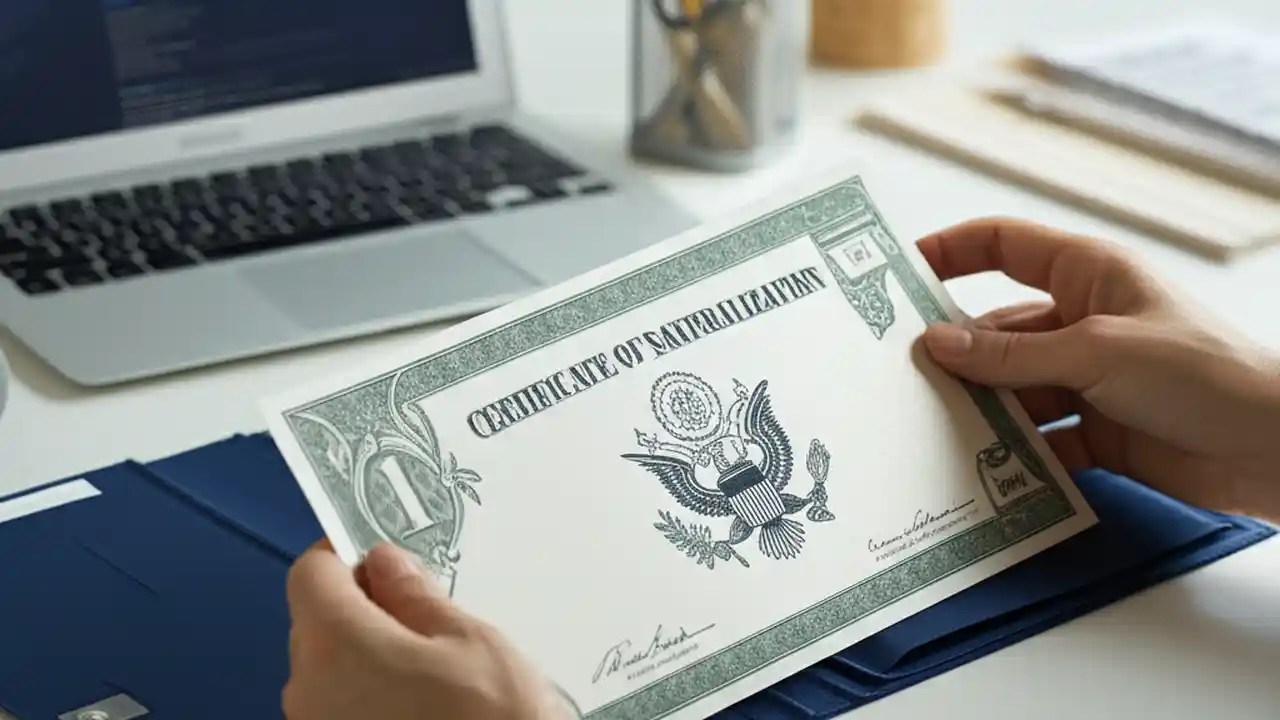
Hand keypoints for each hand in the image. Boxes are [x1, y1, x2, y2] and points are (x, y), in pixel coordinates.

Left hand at [284, 541, 569, 719]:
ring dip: (369, 656)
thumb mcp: (471, 643)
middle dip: (364, 607)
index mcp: (335, 644)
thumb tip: (386, 564)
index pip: (311, 572)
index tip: (383, 557)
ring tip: (434, 669)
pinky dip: (371, 696)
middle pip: (317, 622)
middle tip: (426, 613)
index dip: (345, 555)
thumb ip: (417, 597)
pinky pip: (340, 708)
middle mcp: (308, 690)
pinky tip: (423, 706)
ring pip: (329, 670)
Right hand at [916, 218, 1279, 520]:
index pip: (1003, 245)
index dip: (950, 251)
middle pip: (996, 327)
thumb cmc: (1202, 373)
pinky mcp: (1096, 432)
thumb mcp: (1096, 352)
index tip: (895, 272)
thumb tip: (936, 343)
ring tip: (928, 427)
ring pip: (1011, 388)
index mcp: (1088, 273)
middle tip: (897, 374)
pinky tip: (978, 469)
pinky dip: (1012, 455)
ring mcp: (1088, 378)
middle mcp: (1081, 320)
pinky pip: (1037, 439)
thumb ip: (1011, 353)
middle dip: (955, 351)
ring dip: (979, 409)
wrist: (1273, 449)